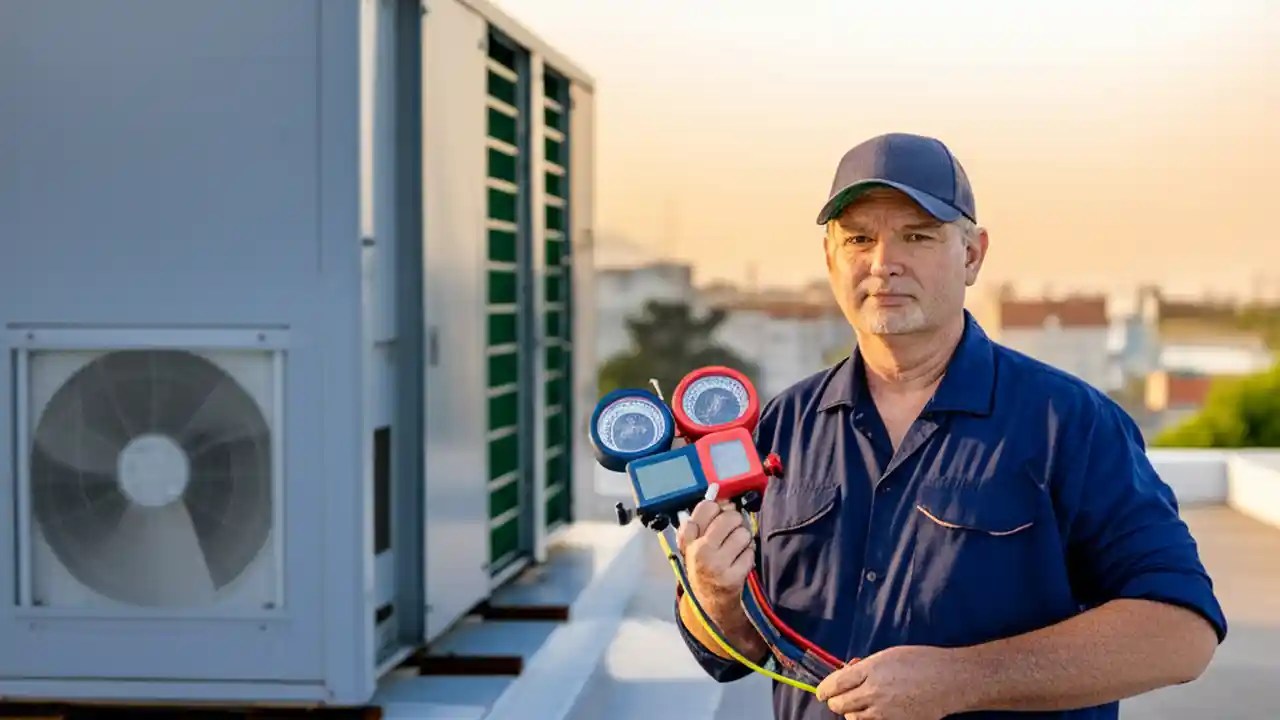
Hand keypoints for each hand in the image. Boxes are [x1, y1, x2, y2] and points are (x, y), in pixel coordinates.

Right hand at [675, 492, 753, 616]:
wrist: (711, 601)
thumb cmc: (704, 566)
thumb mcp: (694, 543)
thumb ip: (703, 519)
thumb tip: (717, 491)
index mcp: (688, 539)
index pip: (707, 507)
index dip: (719, 508)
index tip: (719, 516)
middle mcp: (700, 550)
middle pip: (729, 517)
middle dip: (735, 522)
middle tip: (732, 532)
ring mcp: (716, 564)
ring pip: (743, 533)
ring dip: (744, 540)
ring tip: (736, 549)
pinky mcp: (733, 577)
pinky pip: (750, 552)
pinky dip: (749, 555)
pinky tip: (740, 561)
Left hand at [815, 645, 962, 719]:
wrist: (950, 680)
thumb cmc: (922, 661)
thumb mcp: (889, 655)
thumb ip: (866, 666)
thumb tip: (848, 672)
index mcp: (871, 670)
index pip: (835, 684)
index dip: (824, 689)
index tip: (821, 692)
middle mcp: (874, 692)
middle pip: (840, 704)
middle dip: (835, 701)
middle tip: (837, 698)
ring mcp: (884, 712)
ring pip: (852, 718)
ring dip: (850, 711)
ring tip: (857, 704)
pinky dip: (866, 719)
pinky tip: (873, 712)